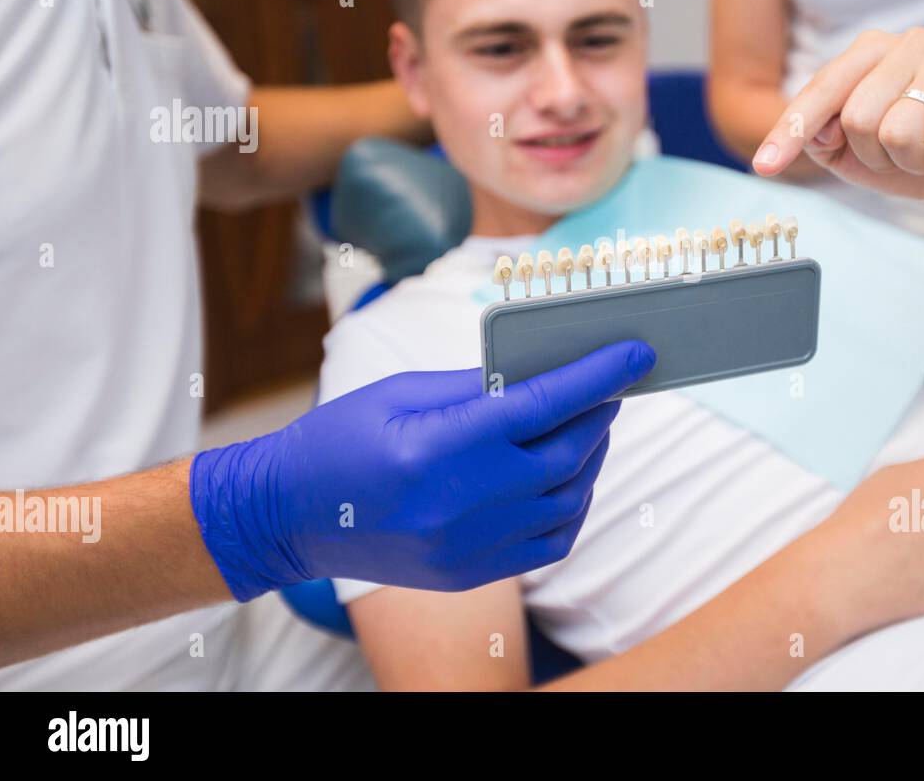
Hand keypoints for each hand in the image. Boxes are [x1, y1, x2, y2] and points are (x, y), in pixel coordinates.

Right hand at [190, 340, 655, 599]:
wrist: (287, 517)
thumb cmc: (339, 441)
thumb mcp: (400, 392)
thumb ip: (475, 386)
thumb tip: (541, 375)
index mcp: (440, 446)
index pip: (543, 405)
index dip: (597, 375)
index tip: (636, 353)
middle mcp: (461, 502)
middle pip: (566, 455)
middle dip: (599, 414)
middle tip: (611, 386)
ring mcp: (468, 545)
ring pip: (566, 500)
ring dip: (590, 459)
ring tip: (588, 426)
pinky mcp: (469, 571)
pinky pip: (549, 541)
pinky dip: (572, 504)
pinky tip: (565, 476)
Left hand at [752, 28, 923, 214]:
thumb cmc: (907, 154)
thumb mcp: (848, 153)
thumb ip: (821, 139)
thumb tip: (818, 133)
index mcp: (868, 52)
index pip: (820, 91)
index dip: (792, 131)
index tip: (765, 166)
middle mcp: (908, 44)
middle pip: (857, 118)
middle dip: (874, 154)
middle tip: (902, 153)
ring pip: (898, 130)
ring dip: (913, 159)